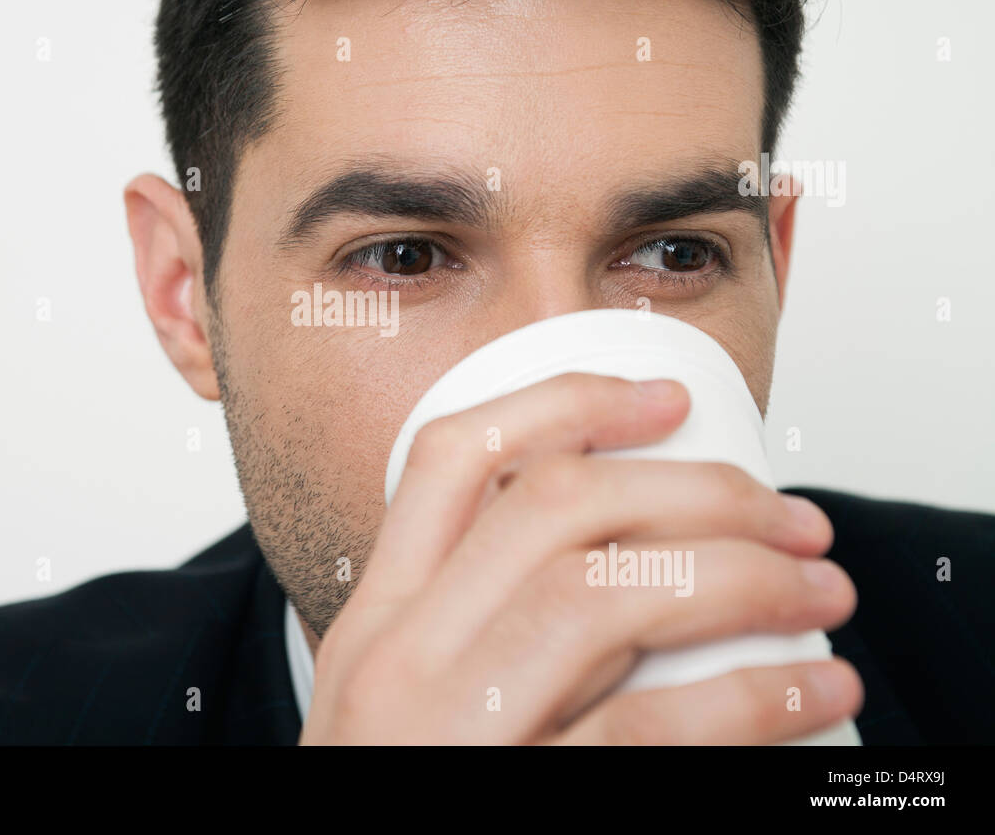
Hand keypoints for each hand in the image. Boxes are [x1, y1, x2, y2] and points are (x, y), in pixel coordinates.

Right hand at [299, 373, 860, 743]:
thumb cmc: (410, 790)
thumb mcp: (403, 700)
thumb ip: (475, 623)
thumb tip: (631, 549)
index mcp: (376, 619)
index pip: (451, 456)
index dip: (567, 403)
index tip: (667, 399)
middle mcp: (398, 661)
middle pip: (551, 509)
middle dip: (694, 489)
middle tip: (787, 517)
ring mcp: (453, 738)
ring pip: (605, 595)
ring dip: (740, 575)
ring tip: (818, 590)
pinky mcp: (523, 806)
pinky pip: (653, 733)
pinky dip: (756, 699)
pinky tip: (814, 691)